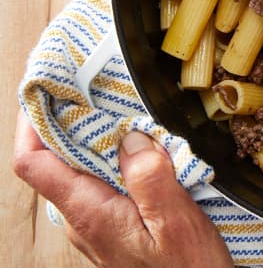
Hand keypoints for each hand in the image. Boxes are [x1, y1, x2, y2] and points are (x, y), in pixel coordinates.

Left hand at [12, 109, 232, 266]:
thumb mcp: (176, 223)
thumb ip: (150, 178)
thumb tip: (130, 137)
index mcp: (90, 213)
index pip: (33, 164)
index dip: (30, 124)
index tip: (46, 90)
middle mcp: (83, 220)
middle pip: (54, 164)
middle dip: (67, 123)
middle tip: (93, 88)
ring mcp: (96, 227)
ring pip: (79, 174)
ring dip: (94, 141)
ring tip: (121, 111)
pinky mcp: (114, 231)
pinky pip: (101, 187)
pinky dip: (113, 161)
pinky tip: (142, 150)